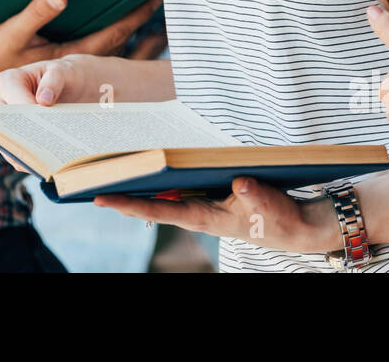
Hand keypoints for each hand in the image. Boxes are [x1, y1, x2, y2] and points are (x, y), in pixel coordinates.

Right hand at [0, 0, 159, 96]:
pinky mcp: (63, 81)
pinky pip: (95, 61)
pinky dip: (110, 47)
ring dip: (130, 37)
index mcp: (68, 56)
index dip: (135, 14)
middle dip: (139, 24)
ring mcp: (72, 76)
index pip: (112, 32)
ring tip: (151, 14)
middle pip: (118, 43)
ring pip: (111, 52)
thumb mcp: (10, 33)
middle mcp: (77, 67)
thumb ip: (35, 14)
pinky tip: (115, 33)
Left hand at [93, 178, 339, 253]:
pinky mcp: (212, 196)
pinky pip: (179, 186)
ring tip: (112, 165)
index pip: (158, 210)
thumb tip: (240, 182)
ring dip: (140, 183)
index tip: (100, 197)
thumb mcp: (270, 207)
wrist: (297, 226)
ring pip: (163, 194)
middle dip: (124, 190)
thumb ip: (256, 196)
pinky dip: (162, 177)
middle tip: (90, 176)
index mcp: (204, 217)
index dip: (128, 204)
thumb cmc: (281, 218)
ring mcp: (203, 205)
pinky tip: (150, 162)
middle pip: (152, 201)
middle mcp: (197, 212)